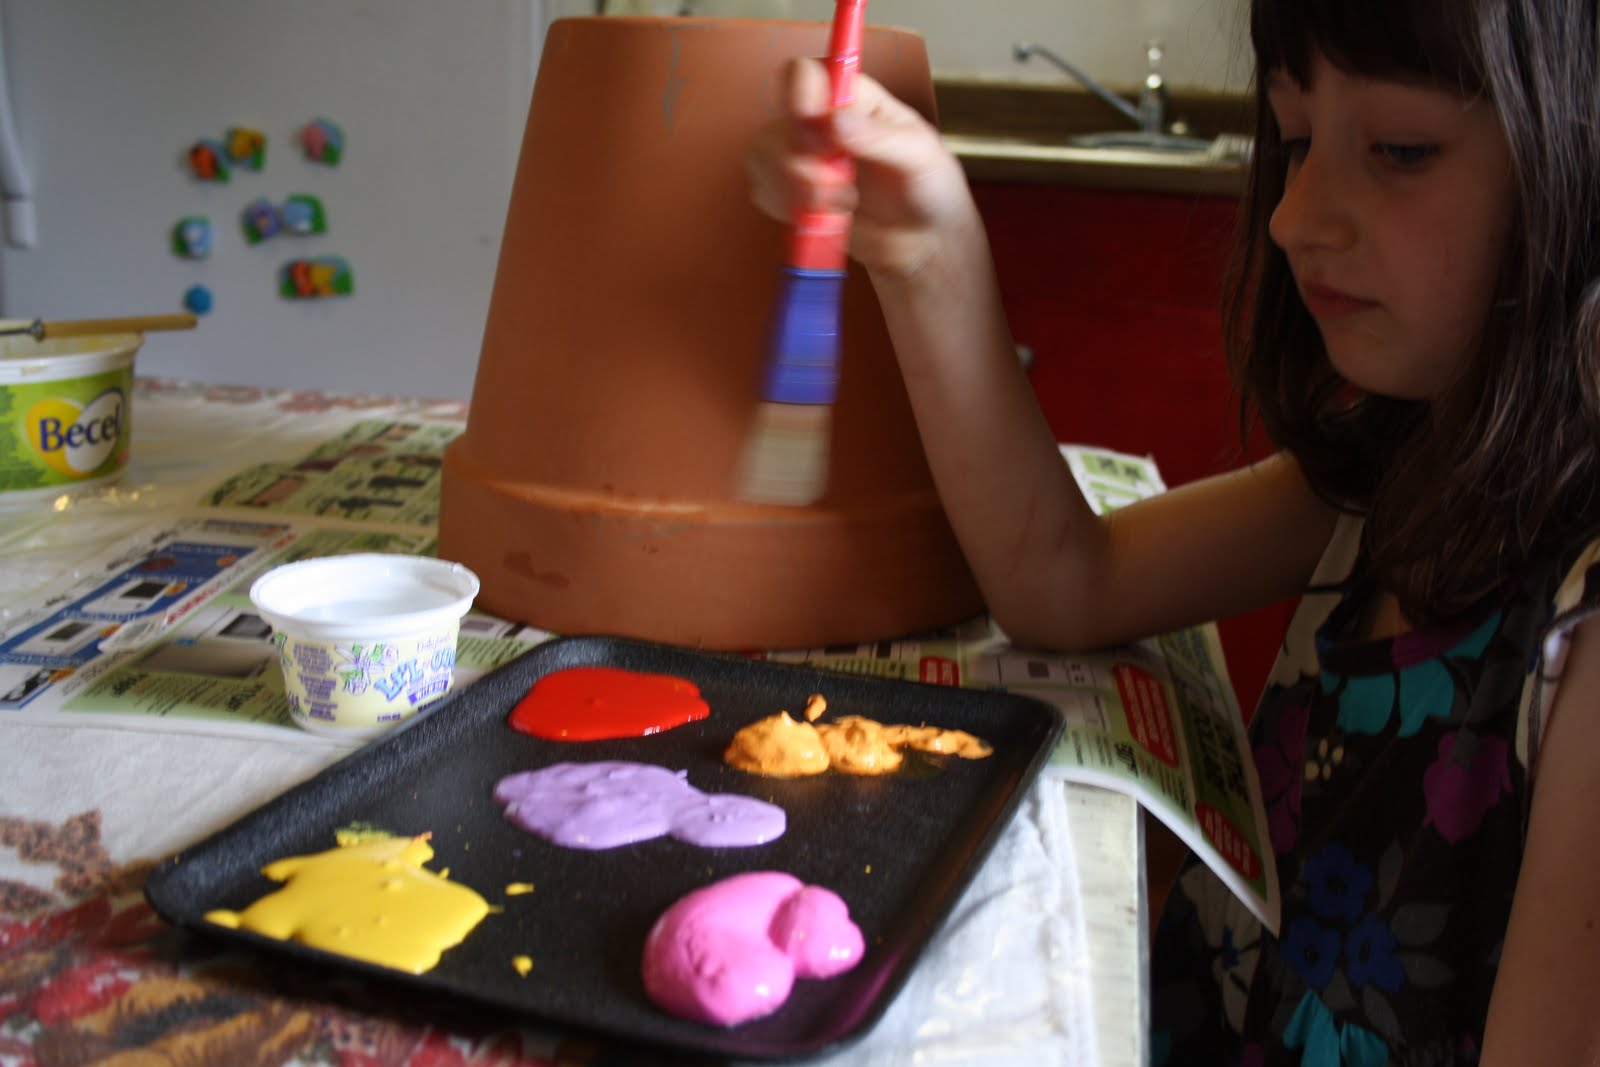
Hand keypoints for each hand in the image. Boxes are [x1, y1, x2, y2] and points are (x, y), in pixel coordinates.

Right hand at [745, 56, 973, 281]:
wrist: (923, 241)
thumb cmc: (929, 189)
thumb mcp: (921, 157)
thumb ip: (881, 137)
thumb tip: (837, 121)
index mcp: (852, 97)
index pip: (804, 74)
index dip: (800, 98)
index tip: (821, 134)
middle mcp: (819, 121)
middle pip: (777, 124)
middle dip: (804, 165)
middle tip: (843, 188)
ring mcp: (800, 156)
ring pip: (762, 158)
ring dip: (796, 191)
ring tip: (843, 206)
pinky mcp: (788, 191)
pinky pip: (763, 193)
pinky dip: (789, 210)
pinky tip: (824, 218)